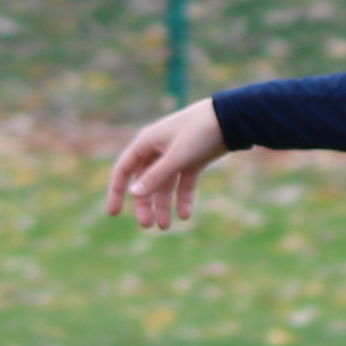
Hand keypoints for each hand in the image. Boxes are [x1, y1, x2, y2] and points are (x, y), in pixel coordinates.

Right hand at [104, 97, 230, 229]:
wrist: (232, 118)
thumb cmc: (199, 132)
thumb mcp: (176, 157)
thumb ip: (155, 176)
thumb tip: (133, 194)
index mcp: (146, 142)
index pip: (124, 169)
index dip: (116, 191)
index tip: (113, 213)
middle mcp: (158, 148)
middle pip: (145, 181)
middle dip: (145, 204)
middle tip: (147, 225)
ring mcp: (176, 155)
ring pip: (165, 185)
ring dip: (164, 205)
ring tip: (166, 227)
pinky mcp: (194, 160)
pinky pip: (184, 183)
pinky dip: (184, 198)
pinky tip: (185, 215)